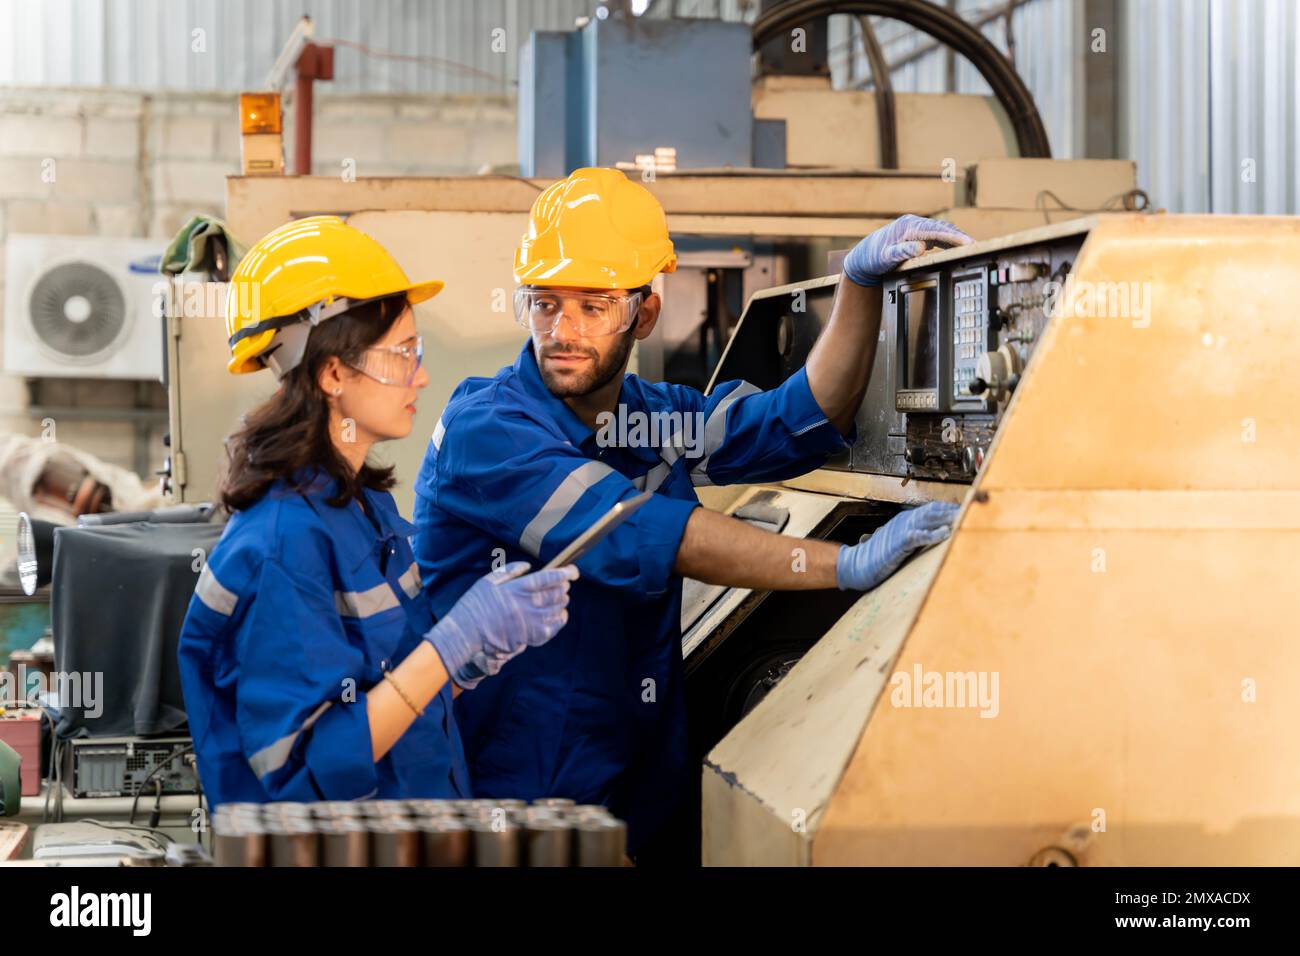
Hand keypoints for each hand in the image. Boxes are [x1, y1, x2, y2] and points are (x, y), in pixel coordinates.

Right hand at [425, 562, 577, 688]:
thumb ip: (509, 571)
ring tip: (562, 598)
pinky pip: (551, 630)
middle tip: (565, 584)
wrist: (465, 634)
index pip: (548, 578)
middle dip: (564, 587)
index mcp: (516, 589)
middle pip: (556, 594)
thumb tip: (528, 565)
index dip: (564, 574)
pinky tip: (560, 616)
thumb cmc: (474, 605)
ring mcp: (528, 623)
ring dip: (562, 603)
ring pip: (556, 611)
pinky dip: (559, 621)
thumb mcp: (487, 581)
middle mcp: (525, 605)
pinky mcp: (528, 638)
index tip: (573, 571)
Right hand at [835, 501, 959, 590]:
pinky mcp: (897, 545)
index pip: (933, 509)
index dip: (951, 508)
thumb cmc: (878, 557)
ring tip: (964, 518)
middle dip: (953, 511)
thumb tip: (936, 535)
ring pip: (927, 519)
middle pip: (933, 511)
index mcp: (906, 520)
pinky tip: (945, 533)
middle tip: (974, 509)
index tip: (970, 509)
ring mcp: (900, 531)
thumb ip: (916, 537)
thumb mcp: (900, 543)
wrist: (856, 565)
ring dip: (947, 518)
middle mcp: (905, 522)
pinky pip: (917, 536)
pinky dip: (932, 533)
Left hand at [842, 214, 972, 287]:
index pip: (936, 230)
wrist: (863, 257)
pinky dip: (949, 240)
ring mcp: (916, 228)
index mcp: (907, 227)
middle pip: (942, 228)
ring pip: (941, 230)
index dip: (953, 236)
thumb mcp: (885, 257)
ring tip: (973, 247)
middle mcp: (913, 224)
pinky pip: (937, 235)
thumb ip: (902, 251)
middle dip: (960, 236)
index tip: (967, 242)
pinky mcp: (917, 234)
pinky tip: (958, 246)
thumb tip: (921, 247)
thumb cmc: (872, 258)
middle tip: (977, 246)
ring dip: (957, 237)